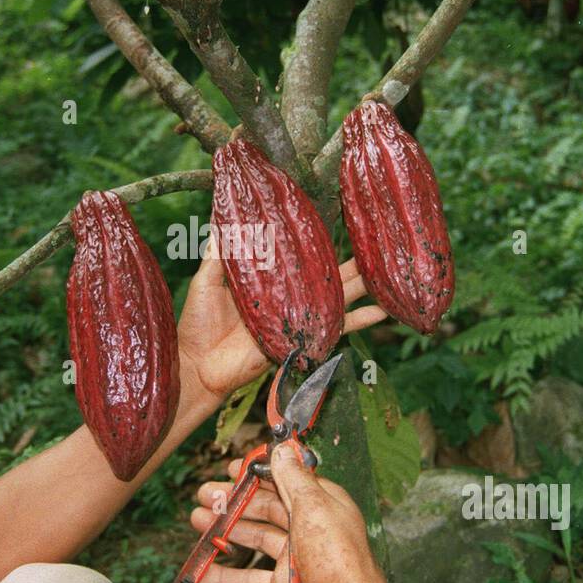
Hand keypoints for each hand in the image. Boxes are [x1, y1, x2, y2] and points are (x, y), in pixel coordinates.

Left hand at [175, 239, 387, 407]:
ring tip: (386, 275)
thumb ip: (220, 253)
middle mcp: (286, 298)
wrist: (196, 365)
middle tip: (375, 245)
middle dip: (349, 262)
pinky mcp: (300, 340)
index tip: (336, 221)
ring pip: (336, 299)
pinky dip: (358, 322)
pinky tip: (382, 312)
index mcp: (266, 280)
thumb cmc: (197, 323)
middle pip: (324, 277)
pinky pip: (334, 330)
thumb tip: (222, 216)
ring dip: (361, 287)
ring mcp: (296, 319)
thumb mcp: (207, 280)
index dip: (314, 242)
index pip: (296, 258)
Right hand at [189, 445, 396, 582]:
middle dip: (233, 501)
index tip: (230, 468)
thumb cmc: (336, 557)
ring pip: (255, 538)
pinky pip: (249, 577)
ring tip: (196, 520)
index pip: (286, 481)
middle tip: (203, 495)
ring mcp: (295, 559)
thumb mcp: (314, 507)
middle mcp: (309, 528)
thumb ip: (293, 478)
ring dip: (225, 529)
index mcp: (322, 504)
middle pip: (266, 508)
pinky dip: (225, 574)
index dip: (258, 473)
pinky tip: (202, 570)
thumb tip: (282, 449)